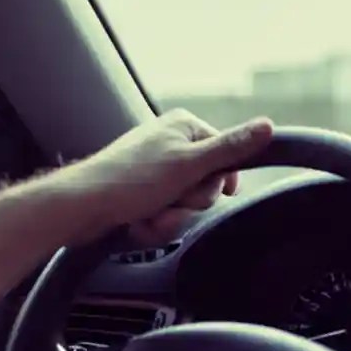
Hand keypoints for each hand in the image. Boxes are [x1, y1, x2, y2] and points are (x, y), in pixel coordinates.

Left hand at [68, 109, 273, 243]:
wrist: (81, 207)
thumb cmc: (131, 180)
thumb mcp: (189, 164)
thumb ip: (231, 148)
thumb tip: (269, 126)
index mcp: (184, 126)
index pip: (227, 157)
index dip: (218, 182)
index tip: (204, 190)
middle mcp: (171, 144)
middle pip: (207, 185)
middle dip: (188, 204)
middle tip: (167, 199)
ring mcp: (156, 170)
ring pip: (185, 206)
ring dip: (169, 218)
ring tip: (146, 213)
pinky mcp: (142, 193)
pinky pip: (165, 215)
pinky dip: (153, 224)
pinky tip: (136, 221)